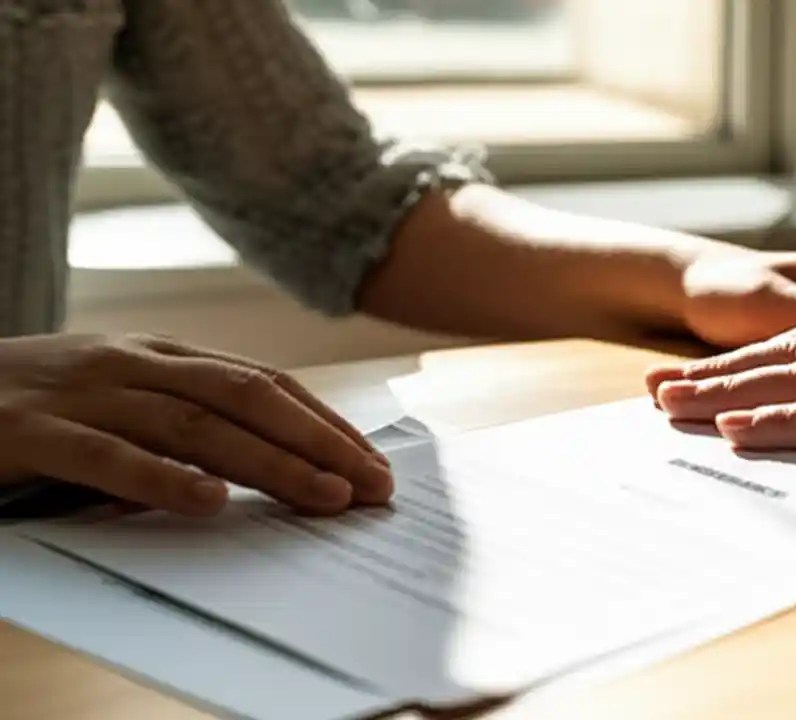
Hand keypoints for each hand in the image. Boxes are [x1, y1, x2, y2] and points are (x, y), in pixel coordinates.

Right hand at [0, 334, 392, 516]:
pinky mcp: (32, 432)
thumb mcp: (119, 398)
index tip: (374, 462)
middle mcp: (133, 363)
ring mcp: (84, 393)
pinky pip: (108, 456)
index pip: (264, 383)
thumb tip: (270, 462)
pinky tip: (210, 504)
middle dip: (320, 442)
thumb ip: (184, 419)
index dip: (325, 421)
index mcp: (160, 354)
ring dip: (270, 463)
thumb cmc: (36, 404)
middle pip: (247, 398)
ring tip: (325, 498)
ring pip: (195, 425)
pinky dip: (163, 479)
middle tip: (374, 486)